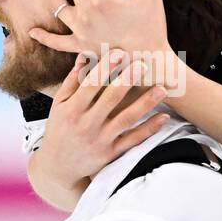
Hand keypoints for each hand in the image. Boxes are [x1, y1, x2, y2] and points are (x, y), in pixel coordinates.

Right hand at [32, 47, 169, 193]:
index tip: (119, 52)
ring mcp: (100, 140)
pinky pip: (133, 140)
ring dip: (146, 103)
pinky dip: (149, 129)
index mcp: (72, 110)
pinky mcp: (111, 154)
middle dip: (128, 80)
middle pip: (111, 99)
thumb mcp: (58, 106)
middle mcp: (86, 125)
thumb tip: (84, 57)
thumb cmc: (59, 129)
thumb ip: (72, 82)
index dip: (105, 68)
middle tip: (144, 64)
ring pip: (126, 119)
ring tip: (162, 88)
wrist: (58, 168)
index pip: (90, 85)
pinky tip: (163, 117)